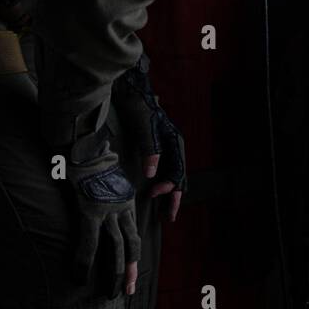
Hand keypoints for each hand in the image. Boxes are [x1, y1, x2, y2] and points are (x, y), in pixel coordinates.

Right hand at [66, 128, 140, 296]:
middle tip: (127, 291)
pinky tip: (80, 277)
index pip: (133, 232)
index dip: (133, 254)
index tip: (131, 272)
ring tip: (112, 293)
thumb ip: (106, 191)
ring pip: (116, 248)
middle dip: (129, 270)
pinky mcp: (90, 211)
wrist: (83, 145)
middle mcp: (121, 208)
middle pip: (130, 244)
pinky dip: (85, 262)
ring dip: (115, 272)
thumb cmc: (90, 159)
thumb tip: (99, 199)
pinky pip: (89, 242)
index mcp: (125, 201)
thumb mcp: (107, 176)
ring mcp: (107, 211)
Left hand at [114, 61, 185, 222]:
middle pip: (178, 176)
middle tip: (168, 218)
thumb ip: (150, 150)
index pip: (178, 170)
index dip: (169, 186)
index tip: (154, 194)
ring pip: (171, 176)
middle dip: (174, 197)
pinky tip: (153, 193)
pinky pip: (162, 171)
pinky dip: (160, 184)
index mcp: (175, 141)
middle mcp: (173, 146)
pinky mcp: (155, 148)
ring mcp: (165, 147)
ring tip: (163, 212)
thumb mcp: (144, 127)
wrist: (130, 90)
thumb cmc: (138, 106)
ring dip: (167, 193)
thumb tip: (152, 175)